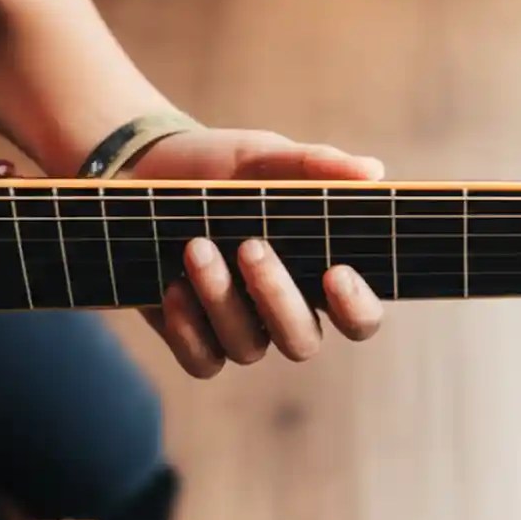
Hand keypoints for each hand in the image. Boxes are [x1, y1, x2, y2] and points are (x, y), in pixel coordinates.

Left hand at [127, 128, 386, 378]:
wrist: (147, 171)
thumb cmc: (220, 168)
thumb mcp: (264, 157)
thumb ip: (315, 166)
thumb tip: (373, 171)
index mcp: (317, 273)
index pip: (359, 317)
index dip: (356, 308)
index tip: (337, 272)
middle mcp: (284, 311)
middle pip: (303, 342)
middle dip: (277, 297)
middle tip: (250, 245)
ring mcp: (240, 328)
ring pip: (248, 347)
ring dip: (222, 299)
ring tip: (196, 245)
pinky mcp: (194, 337)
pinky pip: (203, 362)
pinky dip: (188, 329)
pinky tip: (172, 287)